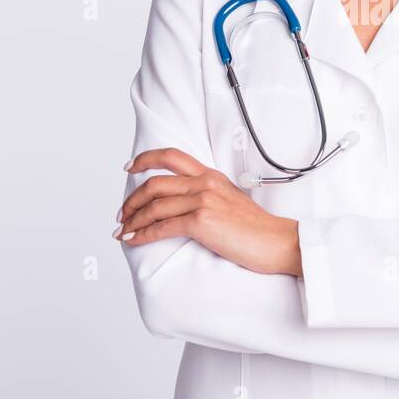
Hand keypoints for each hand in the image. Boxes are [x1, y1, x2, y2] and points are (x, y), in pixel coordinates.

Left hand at [116, 148, 302, 276]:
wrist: (277, 241)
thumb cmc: (256, 229)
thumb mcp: (230, 201)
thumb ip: (208, 196)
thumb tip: (184, 206)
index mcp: (211, 176)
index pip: (172, 157)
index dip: (146, 159)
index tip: (130, 167)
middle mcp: (205, 183)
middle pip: (155, 183)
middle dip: (132, 199)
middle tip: (122, 213)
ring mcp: (203, 201)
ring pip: (154, 206)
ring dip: (133, 220)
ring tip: (123, 231)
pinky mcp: (201, 222)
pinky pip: (161, 227)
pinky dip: (142, 234)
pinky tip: (133, 240)